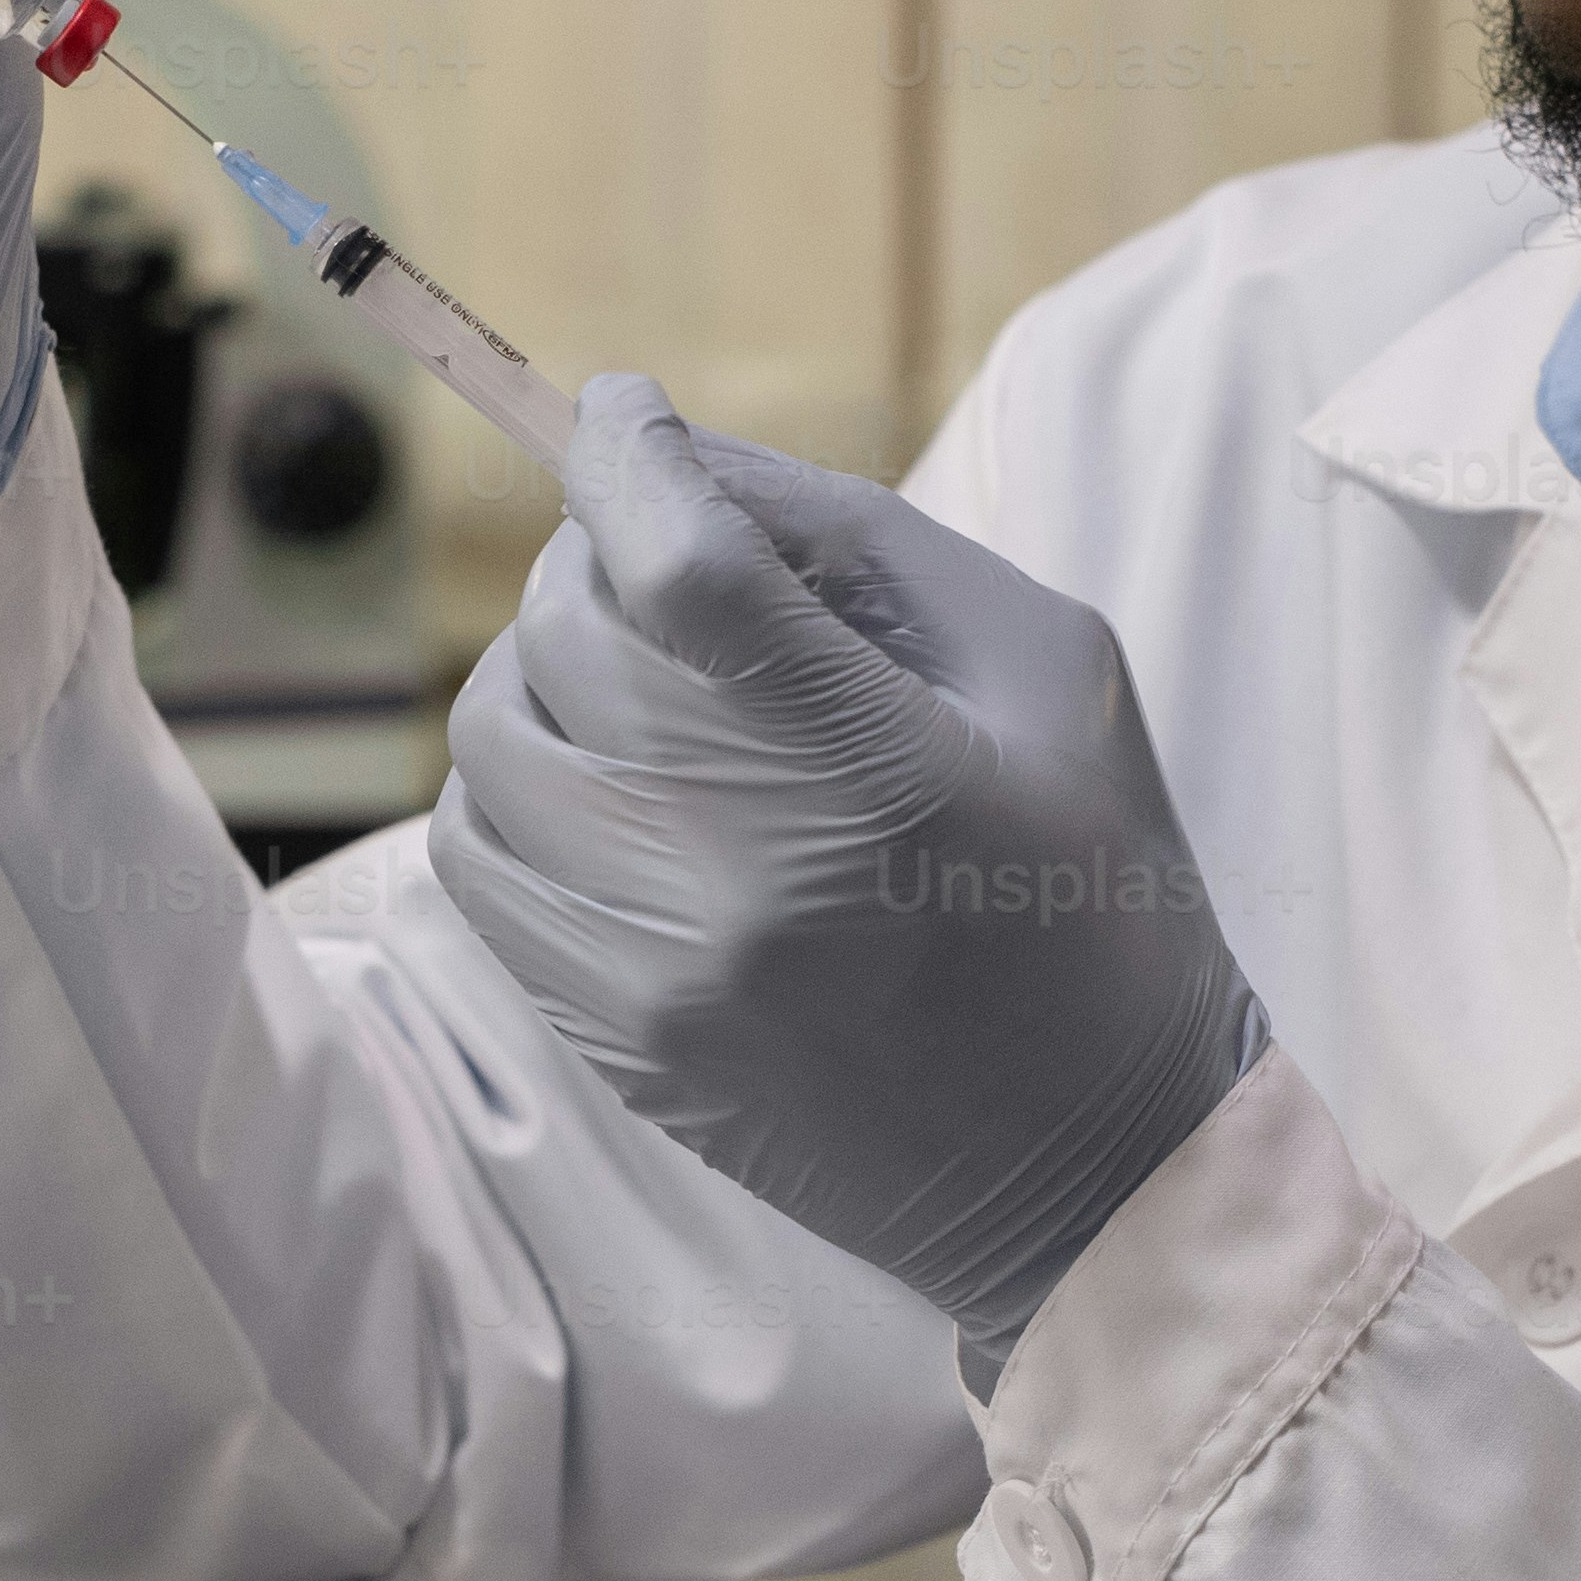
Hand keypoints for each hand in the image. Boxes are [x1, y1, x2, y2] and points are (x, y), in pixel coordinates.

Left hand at [428, 379, 1265, 1366]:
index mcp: (876, 772)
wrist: (1103, 1170)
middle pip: (569, 636)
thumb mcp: (1049, 669)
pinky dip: (517, 786)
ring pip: (493, 741)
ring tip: (639, 677)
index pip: (678, 566)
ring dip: (547, 671)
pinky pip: (476, 860)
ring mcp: (656, 976)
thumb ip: (864, 543)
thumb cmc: (1099, 892)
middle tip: (670, 561)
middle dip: (603, 559)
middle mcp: (739, 879)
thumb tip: (681, 461)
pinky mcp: (612, 1042)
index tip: (625, 410)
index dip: (630, 456)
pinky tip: (607, 784)